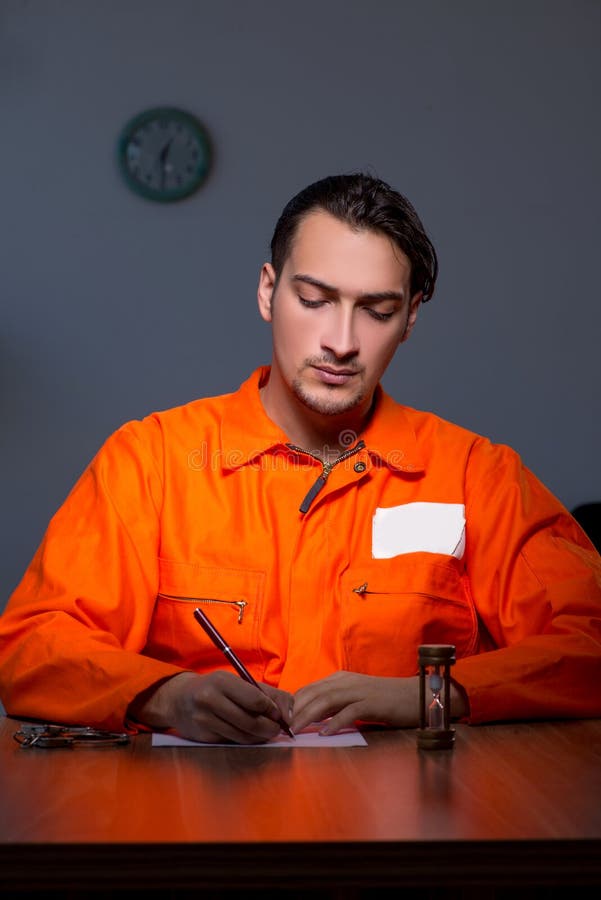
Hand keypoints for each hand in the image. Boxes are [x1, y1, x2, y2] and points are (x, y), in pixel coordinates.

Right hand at [129, 670, 293, 743]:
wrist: (179, 699)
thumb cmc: (216, 688)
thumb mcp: (239, 682)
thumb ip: (267, 694)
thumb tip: (290, 714)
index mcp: (222, 681)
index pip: (256, 700)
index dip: (273, 710)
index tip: (279, 714)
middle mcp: (210, 700)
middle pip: (251, 722)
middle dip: (270, 728)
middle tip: (277, 729)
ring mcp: (205, 720)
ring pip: (243, 736)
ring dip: (260, 737)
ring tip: (266, 732)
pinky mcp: (203, 736)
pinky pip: (232, 741)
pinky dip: (246, 741)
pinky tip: (250, 735)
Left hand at [293, 671, 468, 733]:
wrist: (415, 696)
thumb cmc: (384, 700)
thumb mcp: (355, 698)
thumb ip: (335, 704)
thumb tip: (313, 718)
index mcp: (340, 679)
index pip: (309, 689)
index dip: (294, 704)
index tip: (282, 720)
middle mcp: (347, 681)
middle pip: (314, 694)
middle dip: (296, 711)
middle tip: (284, 728)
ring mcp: (360, 691)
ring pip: (326, 701)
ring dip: (309, 716)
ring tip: (297, 731)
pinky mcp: (373, 703)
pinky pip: (349, 712)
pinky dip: (335, 722)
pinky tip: (325, 734)